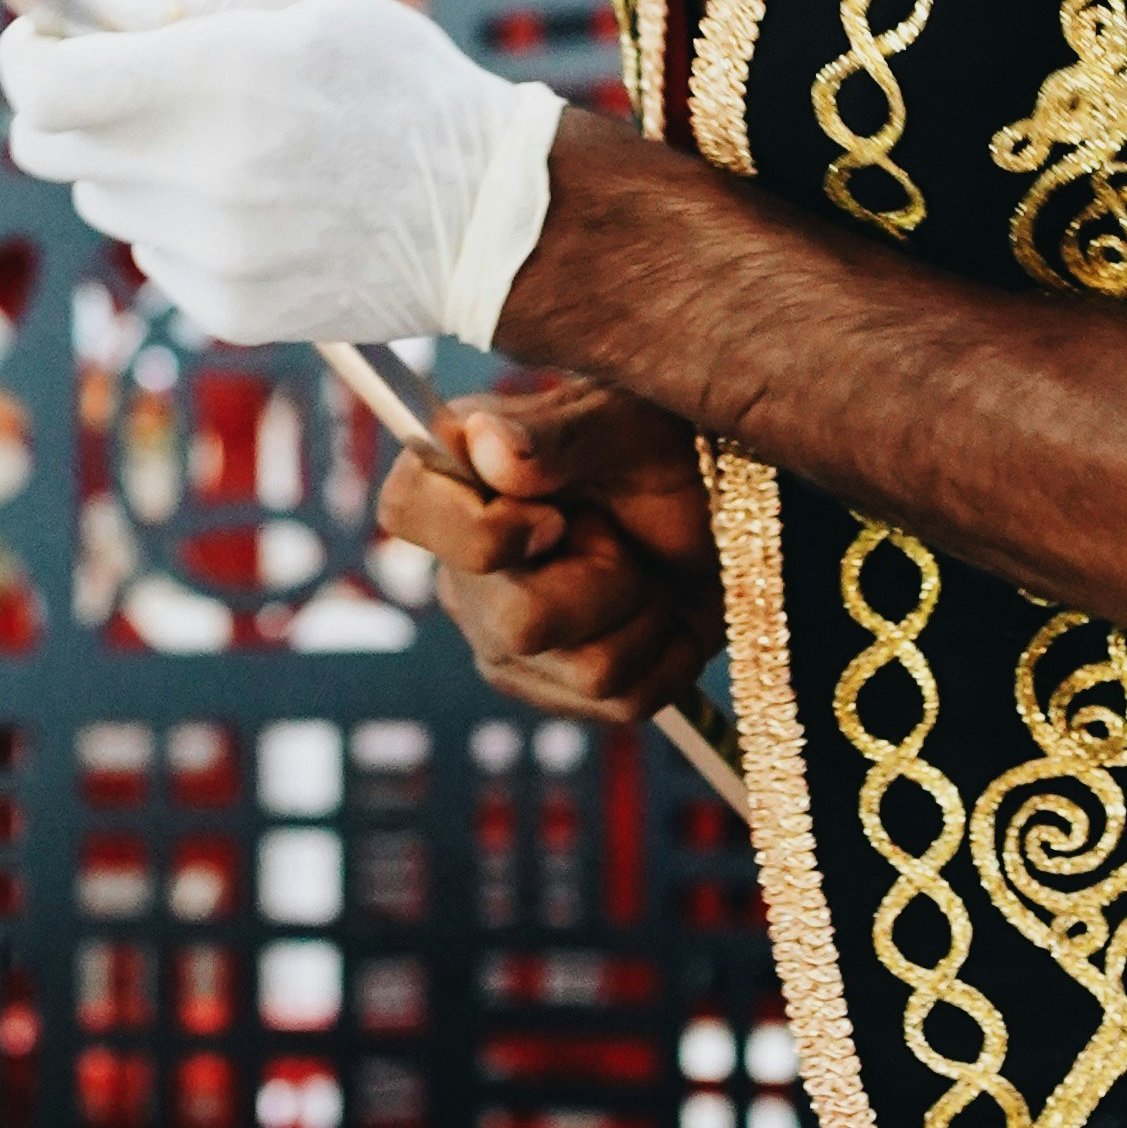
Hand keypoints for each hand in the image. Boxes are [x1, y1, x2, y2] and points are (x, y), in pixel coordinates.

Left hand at [0, 0, 559, 351]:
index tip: (38, 38)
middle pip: (47, 149)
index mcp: (222, 78)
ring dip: (130, 165)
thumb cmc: (397, 79)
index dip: (21, 56)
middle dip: (64, 107)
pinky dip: (178, 224)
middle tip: (120, 83)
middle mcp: (209, 172)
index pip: (45, 87)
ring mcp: (217, 251)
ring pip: (100, 199)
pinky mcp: (228, 308)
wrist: (490, 214)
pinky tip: (256, 203)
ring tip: (221, 143)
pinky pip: (151, 254)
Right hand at [379, 377, 725, 725]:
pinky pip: (622, 705)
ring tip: (648, 572)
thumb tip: (485, 445)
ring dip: (649, 618)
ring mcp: (497, 634)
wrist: (720, 514)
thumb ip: (556, 434)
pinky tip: (663, 614)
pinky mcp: (545, 687)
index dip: (483, 532)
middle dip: (608, 583)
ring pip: (588, 673)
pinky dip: (670, 658)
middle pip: (519, 624)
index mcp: (458, 477)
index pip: (406, 511)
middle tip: (623, 539)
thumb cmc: (661, 450)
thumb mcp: (626, 422)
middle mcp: (462, 565)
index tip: (555, 518)